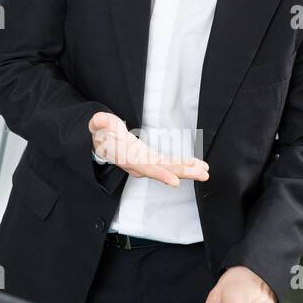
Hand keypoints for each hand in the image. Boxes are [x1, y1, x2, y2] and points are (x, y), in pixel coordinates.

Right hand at [89, 112, 208, 186]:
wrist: (102, 143)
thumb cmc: (102, 134)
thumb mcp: (98, 125)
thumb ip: (99, 123)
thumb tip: (99, 121)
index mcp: (127, 157)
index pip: (145, 167)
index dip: (160, 174)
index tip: (175, 181)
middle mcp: (138, 164)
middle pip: (163, 170)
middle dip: (183, 172)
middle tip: (202, 173)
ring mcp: (147, 163)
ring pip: (169, 169)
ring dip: (188, 171)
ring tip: (205, 171)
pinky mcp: (152, 160)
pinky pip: (170, 165)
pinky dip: (184, 166)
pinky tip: (198, 166)